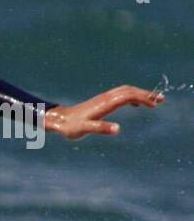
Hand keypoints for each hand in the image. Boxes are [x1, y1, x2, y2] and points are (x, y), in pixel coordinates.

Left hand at [44, 85, 162, 140]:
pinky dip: (131, 96)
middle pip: (129, 91)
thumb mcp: (85, 129)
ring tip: (153, 101)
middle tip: (161, 100)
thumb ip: (100, 128)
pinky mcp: (100, 102)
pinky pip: (120, 95)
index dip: (143, 98)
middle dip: (146, 94)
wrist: (58, 119)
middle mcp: (105, 98)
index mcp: (105, 104)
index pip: (128, 96)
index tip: (156, 104)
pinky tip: (134, 104)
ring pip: (125, 91)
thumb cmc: (71, 126)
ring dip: (140, 94)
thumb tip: (118, 129)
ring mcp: (103, 99)